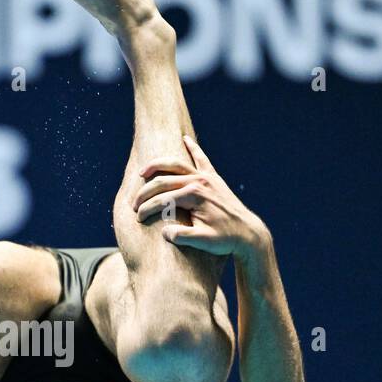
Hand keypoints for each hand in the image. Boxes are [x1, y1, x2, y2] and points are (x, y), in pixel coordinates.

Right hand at [133, 134, 268, 259]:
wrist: (248, 234)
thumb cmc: (225, 239)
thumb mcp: (203, 242)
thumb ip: (182, 237)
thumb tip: (164, 232)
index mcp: (194, 197)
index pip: (162, 199)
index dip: (147, 209)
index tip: (138, 218)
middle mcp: (199, 182)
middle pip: (164, 181)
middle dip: (145, 191)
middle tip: (134, 203)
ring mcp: (207, 177)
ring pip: (177, 165)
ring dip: (158, 165)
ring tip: (143, 171)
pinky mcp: (214, 178)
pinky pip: (201, 158)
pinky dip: (193, 147)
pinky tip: (185, 139)